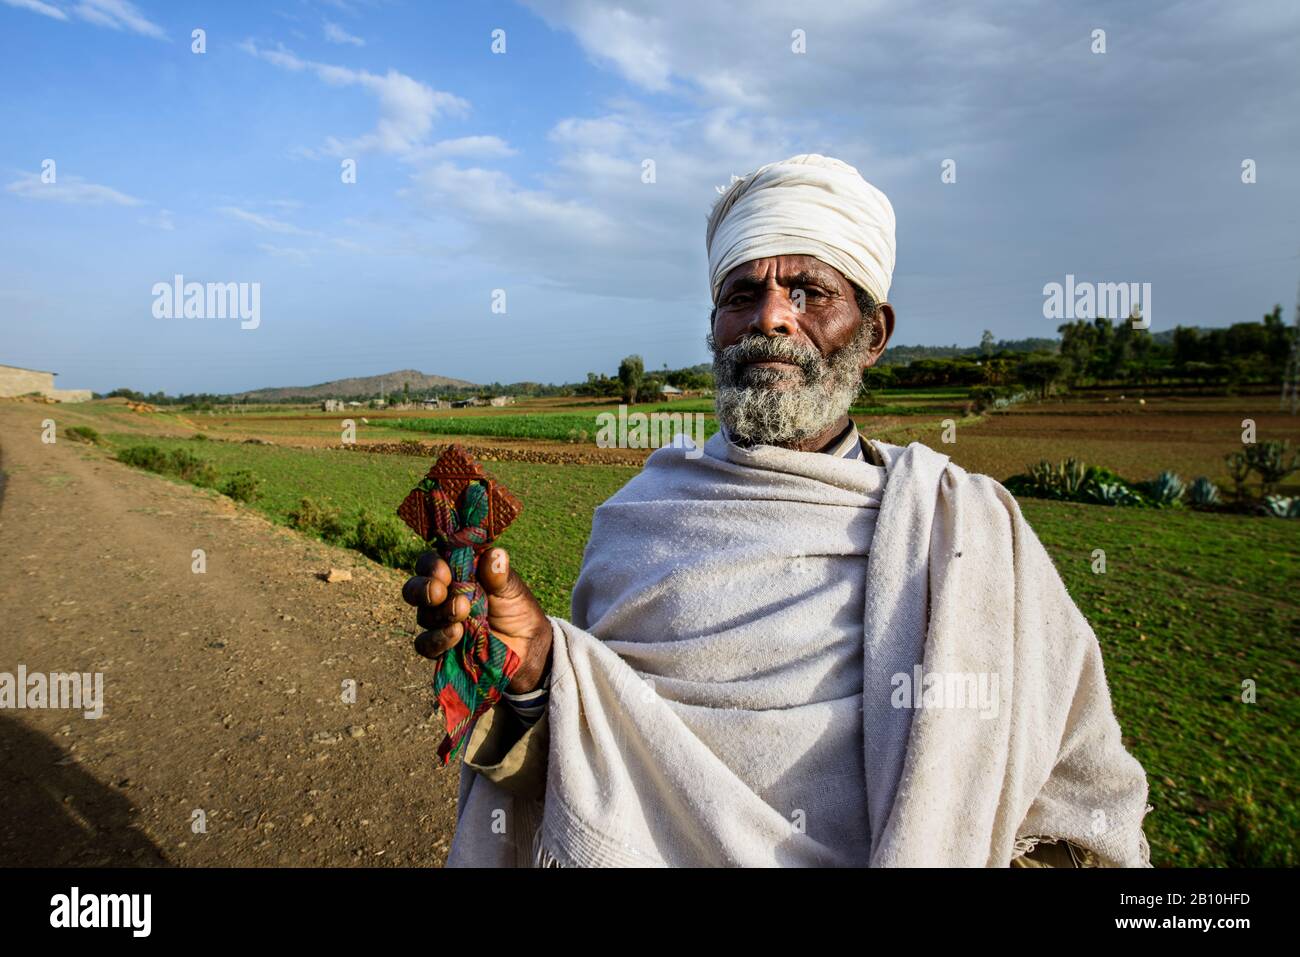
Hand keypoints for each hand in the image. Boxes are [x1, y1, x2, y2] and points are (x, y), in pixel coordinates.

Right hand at [402, 546, 552, 693]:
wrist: (527, 645)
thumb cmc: (516, 607)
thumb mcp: (511, 588)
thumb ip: (499, 574)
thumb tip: (496, 554)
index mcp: (454, 574)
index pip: (429, 564)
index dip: (431, 566)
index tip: (445, 572)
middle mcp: (441, 597)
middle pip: (415, 589)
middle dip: (423, 589)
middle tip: (439, 592)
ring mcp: (438, 623)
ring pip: (423, 616)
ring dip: (440, 614)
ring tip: (462, 612)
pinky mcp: (441, 648)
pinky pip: (426, 645)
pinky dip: (438, 639)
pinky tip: (457, 634)